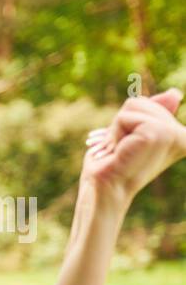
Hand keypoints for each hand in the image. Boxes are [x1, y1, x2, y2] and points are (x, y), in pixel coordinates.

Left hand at [83, 89, 185, 205]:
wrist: (106, 190)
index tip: (126, 148)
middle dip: (122, 123)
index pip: (154, 104)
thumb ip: (152, 112)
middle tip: (121, 149)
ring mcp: (173, 134)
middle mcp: (184, 136)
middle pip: (142, 101)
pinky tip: (118, 152)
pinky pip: (124, 117)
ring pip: (134, 104)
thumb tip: (175, 93)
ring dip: (116, 128)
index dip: (130, 123)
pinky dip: (113, 133)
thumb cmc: (114, 165)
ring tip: (120, 150)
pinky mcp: (158, 133)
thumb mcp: (131, 132)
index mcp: (181, 136)